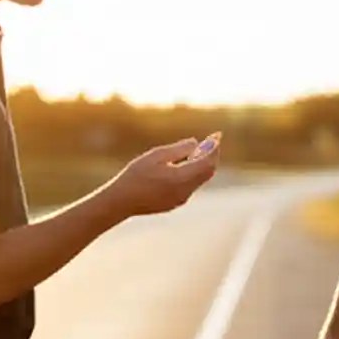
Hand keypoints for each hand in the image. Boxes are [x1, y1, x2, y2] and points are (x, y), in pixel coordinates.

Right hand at [105, 137, 219, 217]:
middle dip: (211, 155)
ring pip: (200, 179)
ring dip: (202, 164)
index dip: (214, 147)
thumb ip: (178, 149)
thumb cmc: (135, 175)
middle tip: (210, 140)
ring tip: (197, 150)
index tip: (216, 135)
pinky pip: (191, 186)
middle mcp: (185, 191)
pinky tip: (185, 164)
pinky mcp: (175, 203)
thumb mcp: (156, 156)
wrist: (121, 201)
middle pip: (207, 171)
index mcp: (182, 178)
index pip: (207, 162)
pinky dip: (193, 173)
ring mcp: (181, 199)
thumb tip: (195, 143)